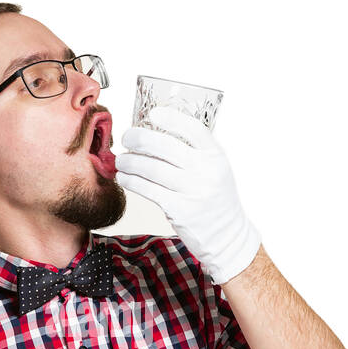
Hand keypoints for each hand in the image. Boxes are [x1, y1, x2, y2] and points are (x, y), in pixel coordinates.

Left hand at [115, 106, 261, 284]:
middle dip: (139, 138)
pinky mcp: (180, 210)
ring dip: (130, 162)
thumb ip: (194, 152)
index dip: (171, 119)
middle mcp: (206, 171)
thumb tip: (156, 133)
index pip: (194, 129)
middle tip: (127, 137)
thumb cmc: (215, 198)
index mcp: (216, 156)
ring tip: (121, 160)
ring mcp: (194, 191)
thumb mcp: (215, 169)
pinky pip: (148, 190)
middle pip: (165, 146)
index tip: (153, 113)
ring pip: (152, 169)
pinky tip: (124, 178)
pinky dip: (132, 181)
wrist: (226, 234)